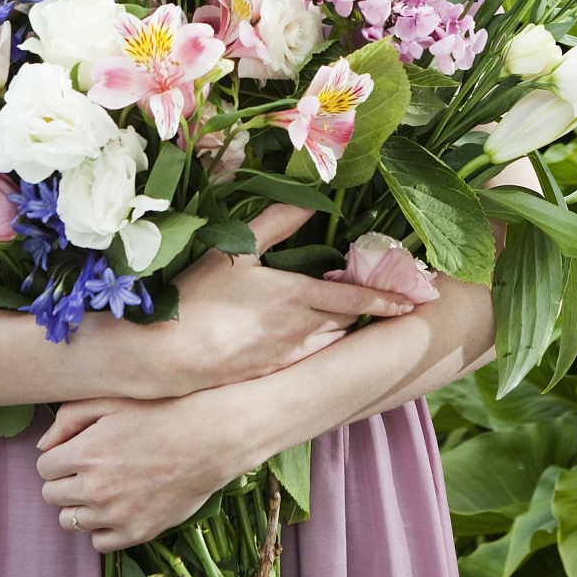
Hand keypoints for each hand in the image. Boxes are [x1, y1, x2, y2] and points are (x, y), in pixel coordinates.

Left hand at [37, 390, 257, 551]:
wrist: (215, 436)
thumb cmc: (166, 409)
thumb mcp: (115, 399)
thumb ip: (70, 417)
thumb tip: (44, 445)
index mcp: (85, 453)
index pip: (44, 467)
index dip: (58, 456)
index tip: (75, 450)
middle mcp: (95, 488)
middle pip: (52, 496)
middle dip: (64, 480)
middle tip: (88, 468)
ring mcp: (117, 514)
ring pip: (71, 521)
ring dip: (80, 504)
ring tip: (103, 486)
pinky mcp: (138, 532)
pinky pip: (98, 542)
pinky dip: (101, 527)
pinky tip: (116, 507)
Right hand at [110, 204, 415, 398]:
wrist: (165, 356)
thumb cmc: (198, 297)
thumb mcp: (235, 247)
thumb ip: (277, 220)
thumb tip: (309, 199)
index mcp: (297, 296)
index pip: (356, 299)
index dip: (387, 299)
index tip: (412, 300)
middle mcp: (301, 330)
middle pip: (346, 320)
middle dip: (358, 307)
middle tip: (361, 291)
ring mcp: (288, 358)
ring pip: (330, 342)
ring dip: (338, 327)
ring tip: (333, 312)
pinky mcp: (272, 376)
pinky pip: (309, 360)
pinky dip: (318, 346)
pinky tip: (303, 336)